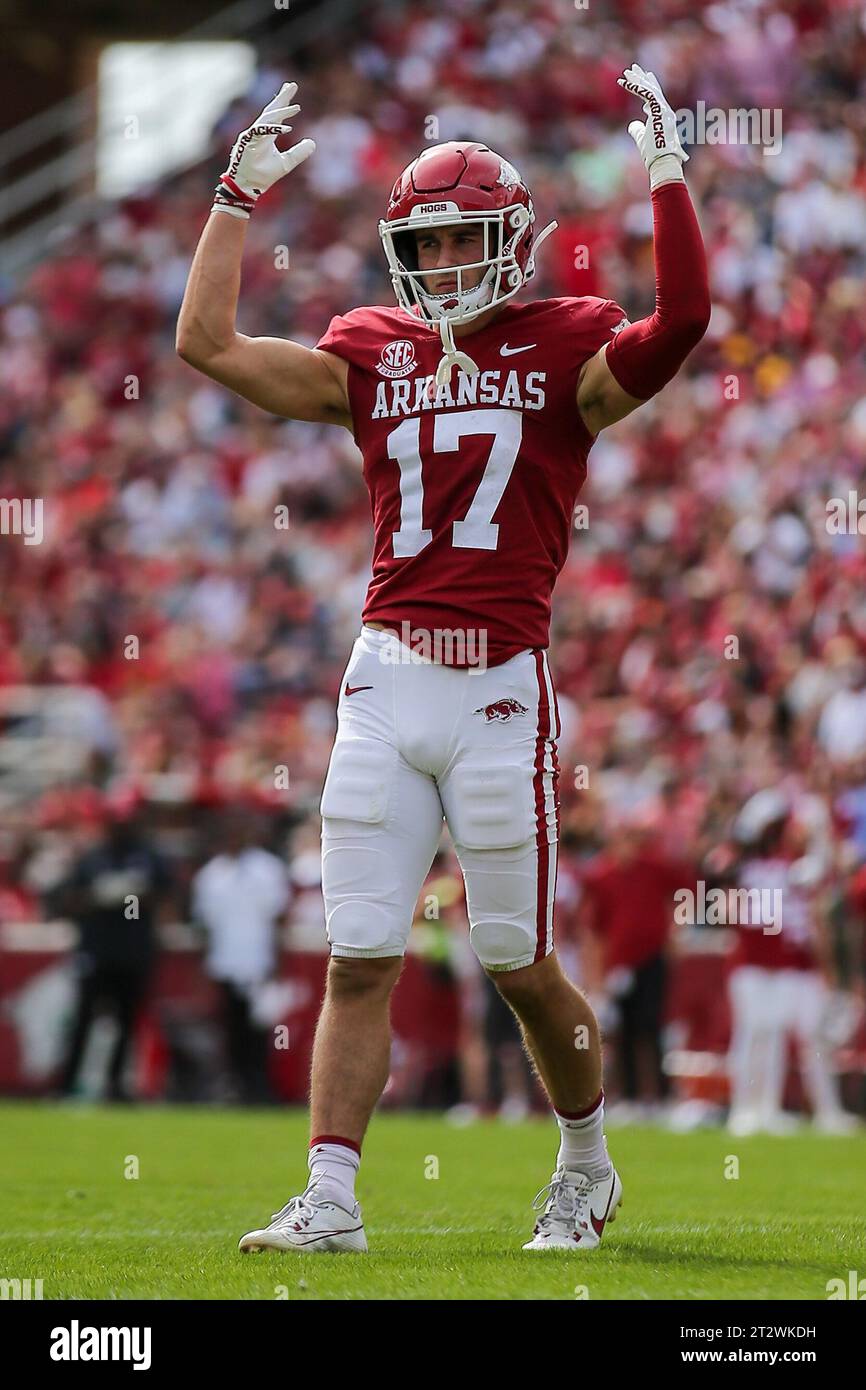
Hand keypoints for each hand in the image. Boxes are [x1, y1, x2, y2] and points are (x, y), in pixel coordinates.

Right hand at [216, 82, 314, 212]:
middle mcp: (259, 132)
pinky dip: (273, 128)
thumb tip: (313, 143)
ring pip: (267, 119)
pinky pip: (261, 131)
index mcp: (266, 135)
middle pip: (271, 110)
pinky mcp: (247, 141)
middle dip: (282, 98)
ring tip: (296, 107)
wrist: (248, 187)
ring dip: (281, 112)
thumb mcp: (287, 163)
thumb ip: (299, 153)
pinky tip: (286, 127)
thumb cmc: (262, 176)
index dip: (284, 102)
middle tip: (292, 85)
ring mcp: (252, 135)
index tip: (291, 89)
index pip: (276, 114)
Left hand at [618, 64, 687, 171]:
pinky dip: (635, 87)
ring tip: (626, 72)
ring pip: (649, 90)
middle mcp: (666, 111)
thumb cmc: (654, 155)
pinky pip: (646, 94)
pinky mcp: (659, 111)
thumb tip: (632, 125)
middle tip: (633, 68)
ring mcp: (664, 110)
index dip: (649, 86)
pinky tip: (625, 82)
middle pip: (653, 90)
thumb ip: (637, 130)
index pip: (656, 98)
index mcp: (664, 117)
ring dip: (637, 80)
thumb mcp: (642, 139)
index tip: (643, 76)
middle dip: (642, 78)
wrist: (664, 162)